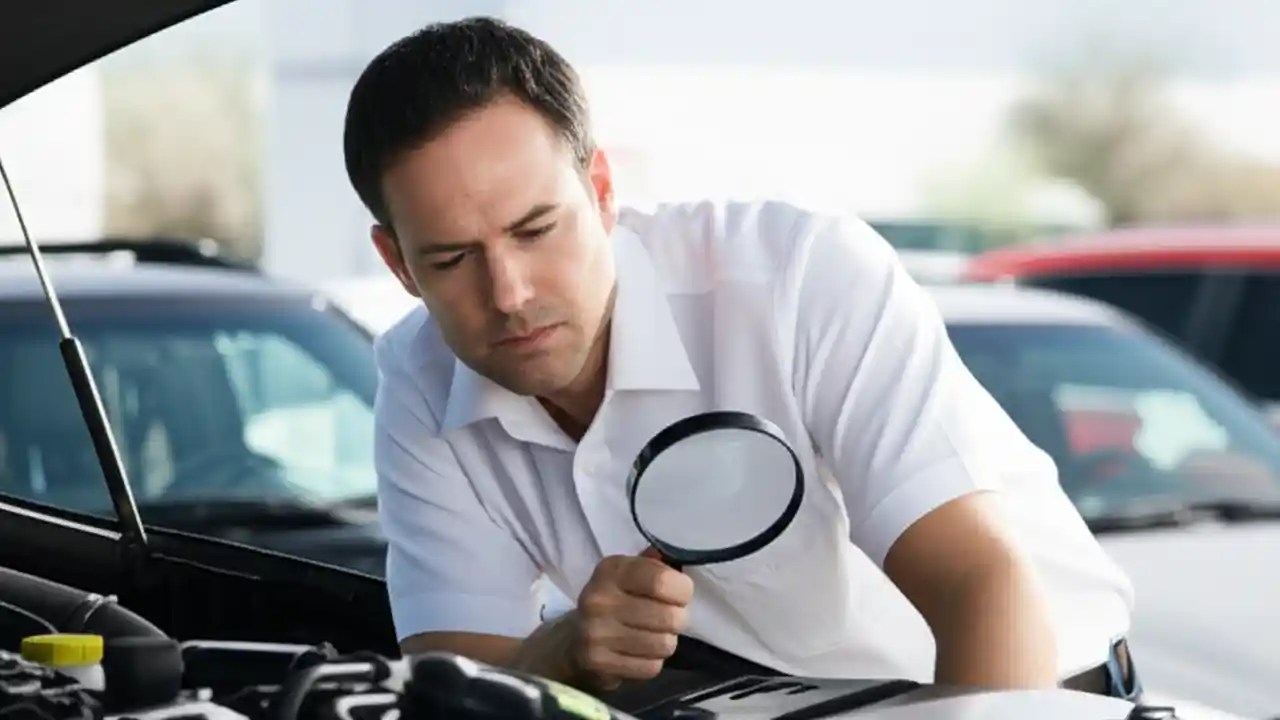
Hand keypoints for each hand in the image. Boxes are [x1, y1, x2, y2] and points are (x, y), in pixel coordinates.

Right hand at [571, 548, 692, 688]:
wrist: (573, 641)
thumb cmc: (613, 600)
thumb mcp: (628, 574)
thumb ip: (655, 567)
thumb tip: (678, 562)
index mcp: (611, 570)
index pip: (662, 581)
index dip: (682, 590)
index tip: (681, 595)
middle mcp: (599, 600)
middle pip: (669, 617)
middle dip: (678, 619)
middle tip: (668, 618)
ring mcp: (596, 634)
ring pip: (663, 644)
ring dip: (666, 642)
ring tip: (653, 635)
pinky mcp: (599, 664)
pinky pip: (651, 667)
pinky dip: (652, 662)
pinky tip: (638, 653)